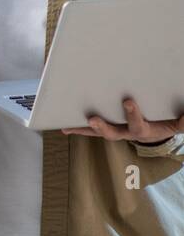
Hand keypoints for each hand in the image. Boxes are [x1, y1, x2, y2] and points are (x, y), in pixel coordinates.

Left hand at [62, 97, 183, 142]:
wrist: (163, 127)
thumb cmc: (170, 120)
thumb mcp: (179, 122)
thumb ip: (183, 121)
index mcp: (145, 131)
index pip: (138, 125)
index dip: (132, 115)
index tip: (128, 101)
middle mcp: (128, 133)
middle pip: (113, 133)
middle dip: (102, 127)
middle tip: (92, 119)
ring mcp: (118, 130)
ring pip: (99, 132)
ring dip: (84, 129)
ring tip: (66, 126)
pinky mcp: (110, 126)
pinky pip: (92, 129)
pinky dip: (79, 128)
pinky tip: (64, 126)